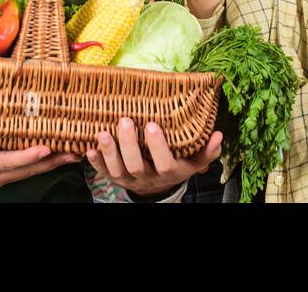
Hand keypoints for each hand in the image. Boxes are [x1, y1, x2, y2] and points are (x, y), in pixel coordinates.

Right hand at [0, 144, 81, 197]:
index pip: (8, 162)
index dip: (27, 156)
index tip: (45, 147)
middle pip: (27, 169)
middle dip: (52, 160)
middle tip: (75, 151)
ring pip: (30, 171)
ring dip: (52, 163)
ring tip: (75, 153)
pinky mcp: (0, 175)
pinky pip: (25, 171)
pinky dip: (42, 163)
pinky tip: (56, 155)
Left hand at [85, 118, 223, 198]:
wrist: (158, 186)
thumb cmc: (178, 164)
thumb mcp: (195, 160)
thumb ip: (208, 150)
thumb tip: (218, 135)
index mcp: (169, 171)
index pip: (164, 162)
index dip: (157, 146)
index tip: (151, 125)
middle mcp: (148, 178)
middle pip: (136, 166)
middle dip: (128, 144)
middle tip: (124, 121)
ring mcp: (129, 180)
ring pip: (117, 170)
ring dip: (109, 152)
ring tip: (102, 133)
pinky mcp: (114, 179)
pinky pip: (102, 173)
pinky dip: (96, 162)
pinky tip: (89, 149)